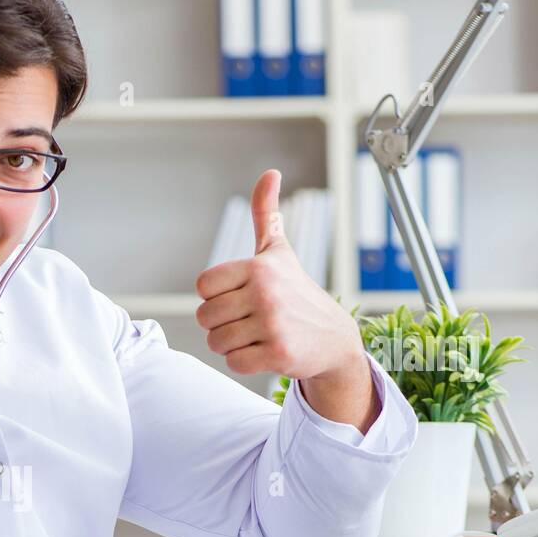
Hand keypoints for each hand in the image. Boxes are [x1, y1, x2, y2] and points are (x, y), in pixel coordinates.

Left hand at [194, 169, 364, 382]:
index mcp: (259, 267)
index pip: (203, 287)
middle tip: (248, 321)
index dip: (215, 297)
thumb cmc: (297, 293)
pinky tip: (264, 351)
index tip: (238, 297)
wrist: (334, 338)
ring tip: (257, 335)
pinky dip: (244, 362)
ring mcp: (272, 324)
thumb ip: (267, 215)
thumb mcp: (279, 252)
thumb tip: (270, 173)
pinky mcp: (278, 353)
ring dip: (231, 344)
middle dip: (220, 325)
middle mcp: (265, 292)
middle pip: (205, 318)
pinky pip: (234, 363)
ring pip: (216, 342)